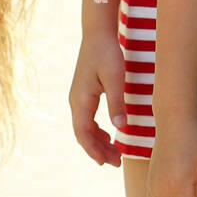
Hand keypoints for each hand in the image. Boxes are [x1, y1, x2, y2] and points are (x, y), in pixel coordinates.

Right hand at [69, 29, 126, 166]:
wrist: (98, 34)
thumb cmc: (107, 54)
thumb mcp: (116, 79)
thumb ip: (117, 103)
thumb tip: (120, 128)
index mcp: (81, 100)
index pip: (84, 133)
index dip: (94, 150)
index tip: (107, 163)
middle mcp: (76, 101)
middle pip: (84, 134)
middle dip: (98, 150)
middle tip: (116, 162)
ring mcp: (79, 98)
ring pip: (85, 128)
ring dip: (99, 141)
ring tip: (115, 153)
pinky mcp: (84, 93)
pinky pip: (88, 119)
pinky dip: (97, 131)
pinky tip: (110, 134)